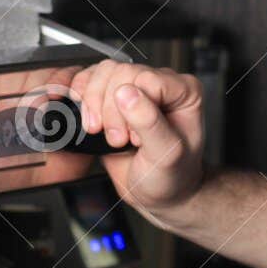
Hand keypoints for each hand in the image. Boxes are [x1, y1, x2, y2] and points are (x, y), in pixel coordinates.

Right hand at [67, 61, 205, 213]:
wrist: (159, 194)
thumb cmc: (172, 177)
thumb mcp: (165, 156)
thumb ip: (149, 123)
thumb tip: (127, 94)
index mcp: (184, 91)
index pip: (146, 78)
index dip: (131, 108)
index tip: (133, 137)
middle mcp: (161, 84)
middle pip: (121, 72)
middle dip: (110, 109)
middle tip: (117, 140)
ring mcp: (137, 88)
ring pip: (104, 72)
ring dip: (94, 104)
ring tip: (101, 131)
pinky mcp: (114, 96)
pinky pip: (91, 79)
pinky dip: (82, 96)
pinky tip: (88, 119)